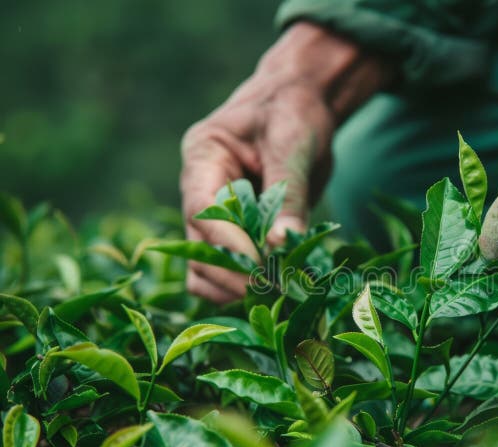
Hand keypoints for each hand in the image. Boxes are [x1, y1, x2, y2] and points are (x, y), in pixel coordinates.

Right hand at [180, 23, 390, 301]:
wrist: (301, 105)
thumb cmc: (293, 113)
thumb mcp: (293, 144)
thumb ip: (288, 193)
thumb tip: (283, 244)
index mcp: (204, 157)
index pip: (201, 210)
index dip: (228, 244)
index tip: (262, 267)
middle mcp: (199, 189)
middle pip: (197, 248)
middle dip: (234, 273)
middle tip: (279, 286)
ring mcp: (213, 215)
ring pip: (203, 270)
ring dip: (237, 287)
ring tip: (281, 289)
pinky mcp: (234, 232)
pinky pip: (226, 272)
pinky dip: (247, 286)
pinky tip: (281, 285)